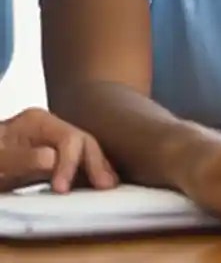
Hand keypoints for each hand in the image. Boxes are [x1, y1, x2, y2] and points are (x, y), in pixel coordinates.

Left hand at [0, 108, 116, 192]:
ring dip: (97, 167)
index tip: (62, 190)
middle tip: (105, 187)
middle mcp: (48, 127)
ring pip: (84, 149)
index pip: (68, 138)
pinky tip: (98, 182)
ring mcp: (51, 140)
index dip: (70, 163)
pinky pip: (76, 159)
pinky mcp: (50, 154)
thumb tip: (52, 160)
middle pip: (83, 141)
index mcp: (36, 121)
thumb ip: (20, 158)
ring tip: (109, 186)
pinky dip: (88, 171)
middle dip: (95, 163)